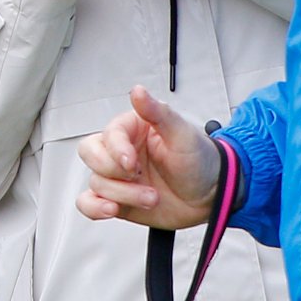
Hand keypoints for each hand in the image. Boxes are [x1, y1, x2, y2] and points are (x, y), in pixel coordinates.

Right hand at [75, 85, 220, 230]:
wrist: (211, 196)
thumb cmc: (200, 161)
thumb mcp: (182, 134)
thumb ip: (157, 113)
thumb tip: (137, 91)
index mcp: (133, 130)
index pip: (108, 135)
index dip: (116, 150)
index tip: (131, 163)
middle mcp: (121, 152)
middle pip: (91, 154)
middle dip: (112, 171)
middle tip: (138, 176)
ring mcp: (117, 177)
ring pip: (96, 182)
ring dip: (123, 194)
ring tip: (151, 198)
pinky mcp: (117, 199)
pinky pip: (89, 202)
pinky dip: (94, 207)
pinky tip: (111, 209)